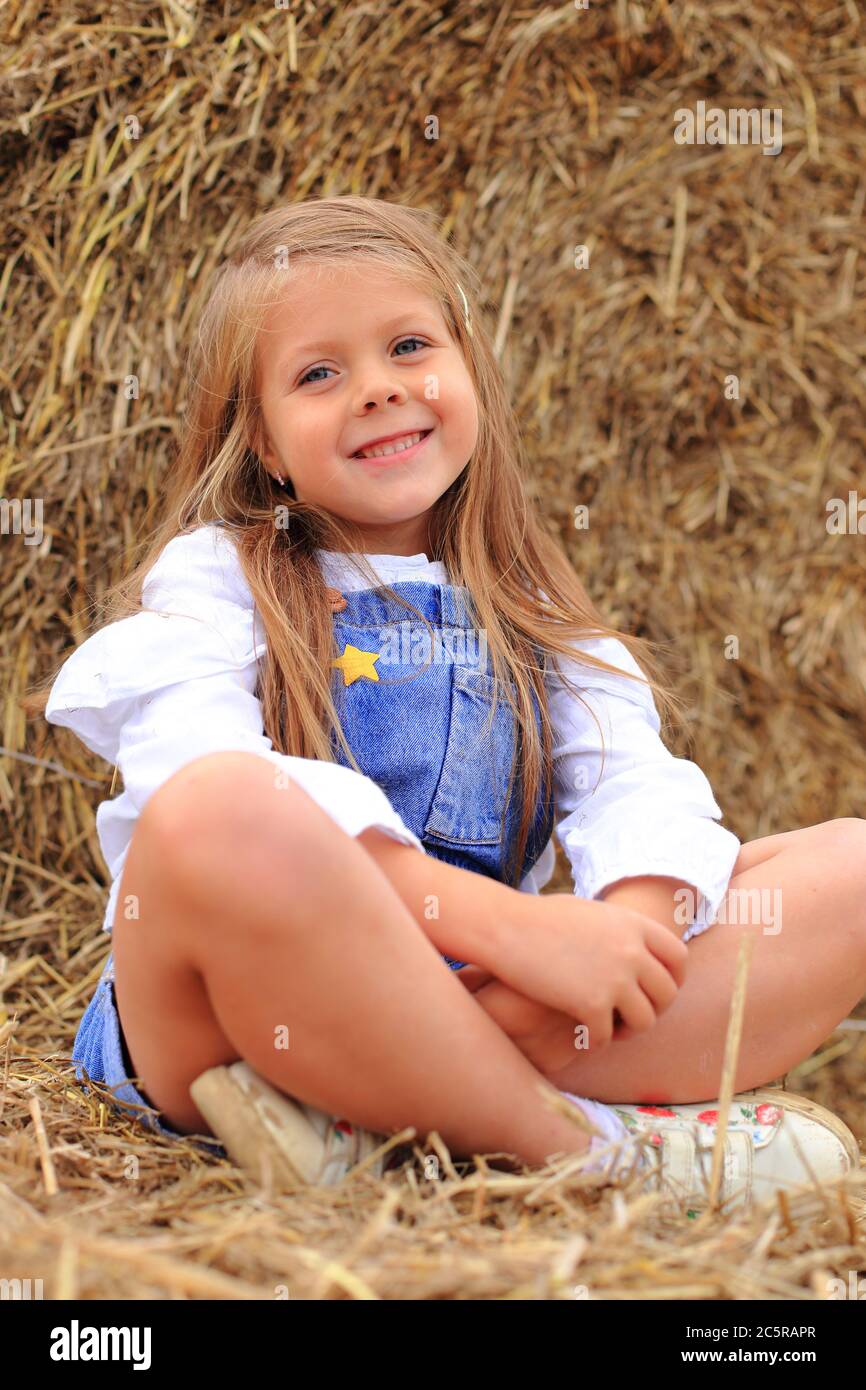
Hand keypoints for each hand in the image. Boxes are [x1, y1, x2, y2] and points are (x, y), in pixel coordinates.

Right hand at [458, 893, 688, 1057]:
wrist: (505, 927)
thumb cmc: (537, 918)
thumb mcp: (590, 912)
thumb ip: (619, 931)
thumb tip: (635, 947)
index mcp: (633, 924)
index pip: (678, 957)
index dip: (673, 979)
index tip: (658, 991)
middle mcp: (632, 950)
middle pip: (667, 993)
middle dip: (654, 1009)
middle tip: (632, 1016)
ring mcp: (614, 978)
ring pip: (645, 1021)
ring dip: (630, 1030)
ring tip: (612, 1029)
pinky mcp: (591, 1003)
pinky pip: (608, 1036)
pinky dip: (597, 1041)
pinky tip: (584, 1037)